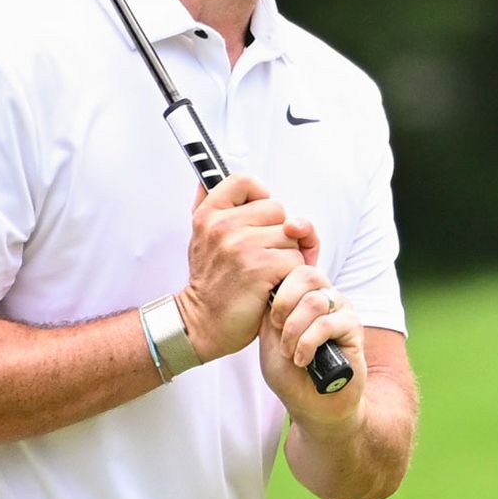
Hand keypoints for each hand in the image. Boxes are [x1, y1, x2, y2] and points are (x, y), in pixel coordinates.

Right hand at [175, 175, 316, 359]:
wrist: (203, 323)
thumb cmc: (211, 282)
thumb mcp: (201, 238)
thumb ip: (210, 206)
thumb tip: (207, 175)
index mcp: (209, 214)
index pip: (245, 181)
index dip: (260, 196)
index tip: (258, 215)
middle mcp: (223, 226)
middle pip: (277, 209)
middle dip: (279, 232)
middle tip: (264, 253)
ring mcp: (242, 246)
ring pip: (291, 236)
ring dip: (287, 256)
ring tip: (267, 271)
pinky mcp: (261, 268)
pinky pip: (296, 259)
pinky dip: (291, 275)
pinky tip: (272, 285)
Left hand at [260, 266, 368, 430]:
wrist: (312, 405)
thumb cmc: (289, 374)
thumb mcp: (267, 338)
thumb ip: (269, 310)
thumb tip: (270, 283)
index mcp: (303, 294)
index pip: (294, 269)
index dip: (278, 291)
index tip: (270, 321)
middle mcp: (325, 297)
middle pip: (308, 275)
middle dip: (285, 305)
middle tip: (277, 330)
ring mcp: (342, 310)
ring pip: (315, 301)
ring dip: (294, 330)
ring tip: (289, 352)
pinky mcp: (354, 329)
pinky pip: (328, 323)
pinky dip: (308, 343)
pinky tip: (303, 360)